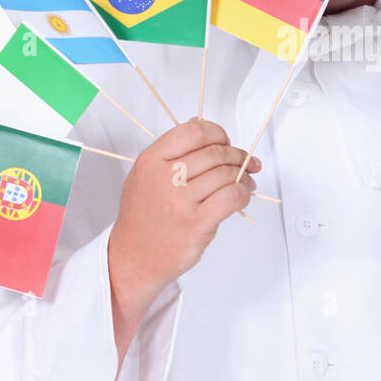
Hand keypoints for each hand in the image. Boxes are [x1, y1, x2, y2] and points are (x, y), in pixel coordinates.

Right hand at [107, 119, 259, 363]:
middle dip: (236, 155)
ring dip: (243, 175)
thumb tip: (198, 121)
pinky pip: (231, 197)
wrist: (134, 258)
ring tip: (247, 181)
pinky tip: (243, 195)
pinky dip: (244, 193)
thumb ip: (171, 150)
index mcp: (151, 160)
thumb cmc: (142, 217)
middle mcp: (164, 177)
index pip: (194, 131)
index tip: (226, 142)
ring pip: (226, 174)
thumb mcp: (144, 175)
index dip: (218, 134)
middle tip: (245, 162)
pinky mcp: (196, 223)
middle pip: (215, 152)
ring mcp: (180, 201)